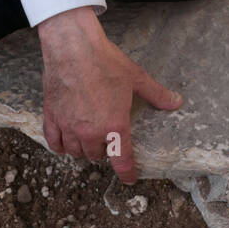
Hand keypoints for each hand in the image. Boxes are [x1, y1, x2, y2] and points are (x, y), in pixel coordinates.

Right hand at [37, 6, 182, 183]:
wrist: (73, 48)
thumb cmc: (104, 62)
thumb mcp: (136, 78)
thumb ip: (156, 94)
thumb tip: (176, 102)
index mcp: (114, 126)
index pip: (121, 161)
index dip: (127, 173)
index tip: (129, 179)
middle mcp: (90, 132)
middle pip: (96, 156)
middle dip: (102, 151)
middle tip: (106, 141)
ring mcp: (69, 127)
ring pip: (75, 152)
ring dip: (83, 150)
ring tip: (87, 142)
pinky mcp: (52, 118)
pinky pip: (54, 143)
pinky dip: (60, 146)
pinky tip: (65, 143)